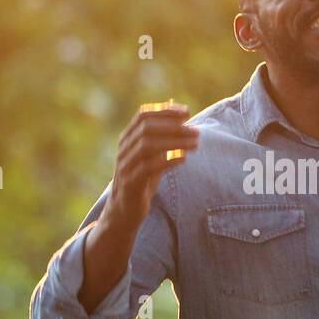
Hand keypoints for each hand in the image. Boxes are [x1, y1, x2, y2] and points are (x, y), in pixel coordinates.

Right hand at [78, 101, 196, 313]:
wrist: (123, 212)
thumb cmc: (141, 179)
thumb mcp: (151, 153)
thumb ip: (162, 132)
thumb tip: (175, 106)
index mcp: (127, 139)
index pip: (143, 116)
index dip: (165, 111)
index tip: (186, 112)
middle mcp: (124, 150)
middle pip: (146, 129)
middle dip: (173, 127)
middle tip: (196, 131)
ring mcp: (125, 166)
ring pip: (147, 146)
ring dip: (174, 142)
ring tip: (195, 143)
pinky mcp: (130, 184)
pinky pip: (147, 168)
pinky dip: (166, 161)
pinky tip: (183, 160)